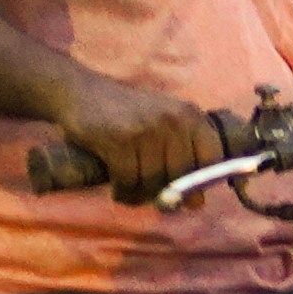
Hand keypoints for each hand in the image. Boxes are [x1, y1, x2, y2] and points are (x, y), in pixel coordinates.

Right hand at [47, 70, 221, 196]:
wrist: (79, 91)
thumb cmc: (127, 114)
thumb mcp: (164, 119)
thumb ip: (183, 149)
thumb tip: (196, 201)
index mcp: (190, 115)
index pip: (212, 157)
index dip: (203, 183)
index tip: (192, 200)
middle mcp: (173, 120)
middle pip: (181, 175)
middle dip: (167, 193)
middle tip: (153, 199)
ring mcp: (146, 129)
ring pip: (153, 180)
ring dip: (140, 195)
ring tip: (131, 193)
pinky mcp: (119, 140)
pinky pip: (129, 180)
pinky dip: (123, 191)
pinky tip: (118, 190)